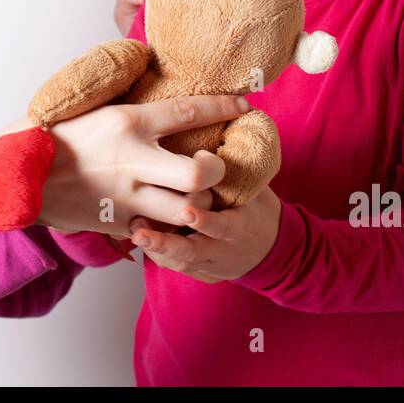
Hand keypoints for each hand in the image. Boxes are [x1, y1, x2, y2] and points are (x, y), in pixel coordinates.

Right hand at [33, 96, 247, 236]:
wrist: (14, 176)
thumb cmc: (47, 137)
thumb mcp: (88, 107)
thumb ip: (123, 100)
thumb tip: (149, 75)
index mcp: (126, 123)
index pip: (188, 112)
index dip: (222, 107)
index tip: (242, 104)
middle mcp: (134, 161)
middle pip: (201, 174)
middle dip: (218, 171)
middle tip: (214, 166)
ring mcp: (128, 197)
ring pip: (188, 209)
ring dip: (198, 203)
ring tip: (196, 195)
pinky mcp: (118, 223)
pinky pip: (161, 229)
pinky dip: (171, 224)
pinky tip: (169, 214)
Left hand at [126, 155, 282, 282]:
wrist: (270, 250)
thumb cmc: (256, 209)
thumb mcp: (253, 191)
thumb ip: (231, 173)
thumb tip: (209, 131)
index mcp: (242, 227)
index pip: (224, 226)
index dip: (206, 221)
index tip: (188, 210)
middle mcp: (223, 249)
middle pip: (192, 251)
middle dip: (166, 243)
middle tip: (140, 230)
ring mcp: (209, 263)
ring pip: (179, 261)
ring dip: (155, 248)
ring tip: (133, 233)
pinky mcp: (198, 270)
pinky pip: (175, 266)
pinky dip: (157, 253)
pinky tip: (137, 237)